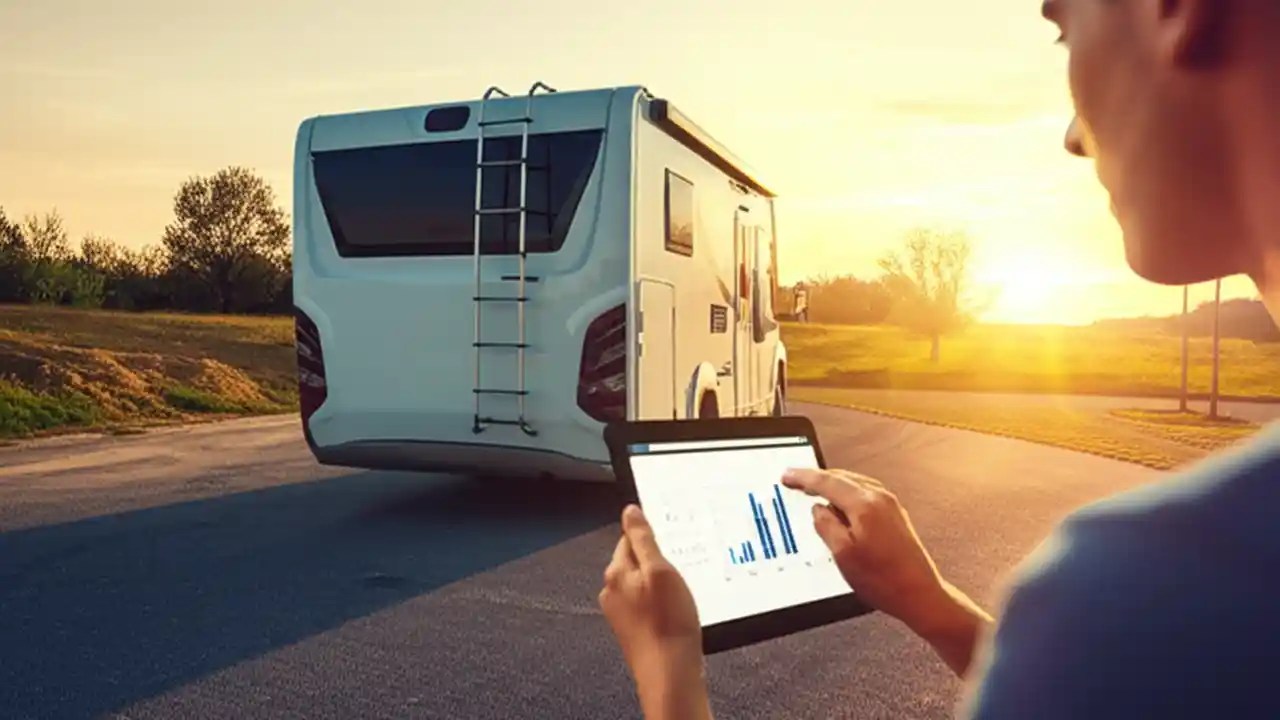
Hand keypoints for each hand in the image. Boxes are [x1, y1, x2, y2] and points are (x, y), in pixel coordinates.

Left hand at [599, 505, 712, 718]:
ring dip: (660, 584)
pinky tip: (676, 612)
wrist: (669, 673)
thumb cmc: (667, 623)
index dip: (651, 536)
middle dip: (656, 561)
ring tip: (680, 594)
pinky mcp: (633, 630)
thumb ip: (643, 538)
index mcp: (616, 572)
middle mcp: (612, 591)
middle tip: (680, 569)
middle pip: (634, 561)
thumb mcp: (660, 570)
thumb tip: (630, 511)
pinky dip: (661, 604)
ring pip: (642, 584)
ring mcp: (620, 613)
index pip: (629, 538)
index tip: (671, 540)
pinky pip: (646, 605)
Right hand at [782, 468, 991, 675]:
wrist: (919, 594)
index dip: (803, 478)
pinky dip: (847, 492)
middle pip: (841, 477)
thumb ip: (826, 526)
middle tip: (795, 480)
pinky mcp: (895, 516)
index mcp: (865, 504)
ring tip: (814, 488)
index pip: (827, 482)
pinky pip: (865, 493)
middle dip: (816, 478)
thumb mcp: (843, 554)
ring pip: (854, 484)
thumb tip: (818, 509)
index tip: (788, 476)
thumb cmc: (885, 580)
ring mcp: (890, 506)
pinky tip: (842, 503)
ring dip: (832, 484)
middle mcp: (880, 499)